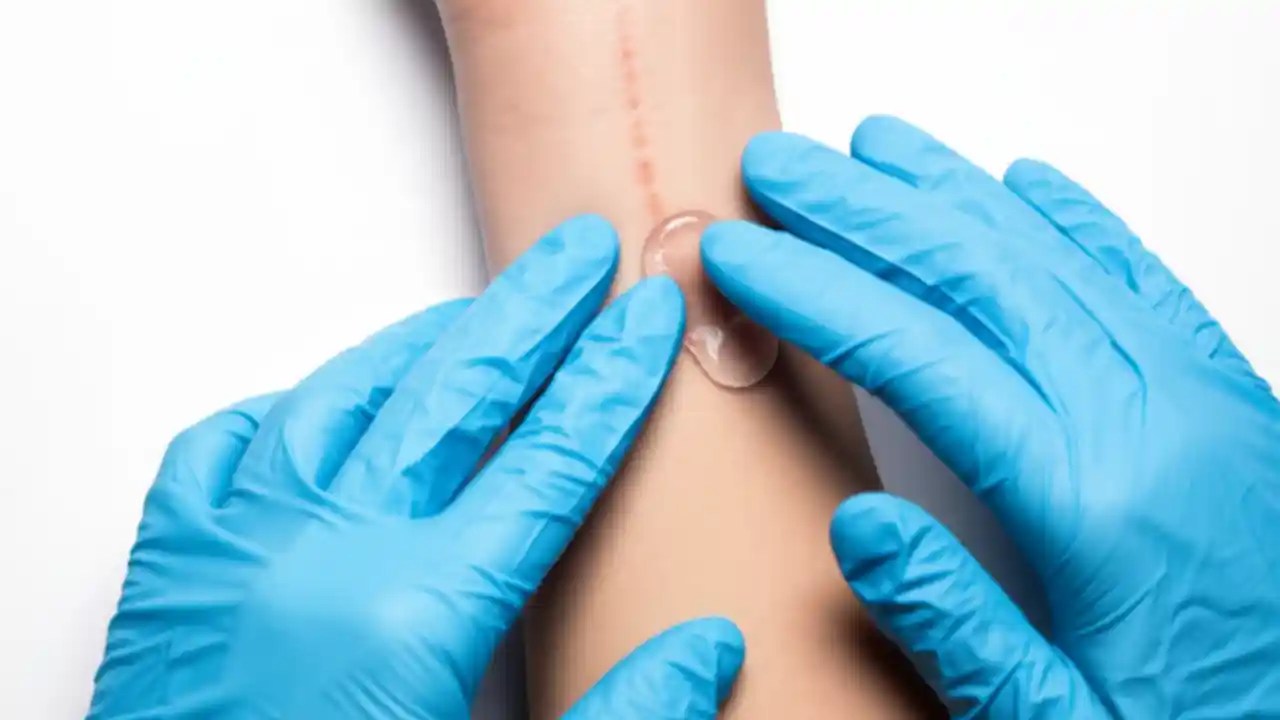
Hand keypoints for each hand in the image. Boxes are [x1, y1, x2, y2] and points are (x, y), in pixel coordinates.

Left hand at [89, 216, 743, 718]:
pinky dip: (293, 405)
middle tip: (579, 250)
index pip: (550, 458)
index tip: (646, 315)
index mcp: (421, 609)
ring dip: (425, 342)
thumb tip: (706, 647)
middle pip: (457, 391)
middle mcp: (327, 550)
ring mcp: (240, 541)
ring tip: (482, 309)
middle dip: (532, 310)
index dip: (611, 379)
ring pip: (348, 393)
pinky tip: (329, 400)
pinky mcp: (174, 559)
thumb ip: (618, 719)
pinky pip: (230, 440)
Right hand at [702, 117, 1279, 717]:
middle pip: (977, 278)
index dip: (815, 294)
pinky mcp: (1232, 404)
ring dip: (952, 195)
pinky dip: (1079, 224)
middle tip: (781, 169)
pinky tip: (1028, 185)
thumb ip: (957, 626)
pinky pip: (1145, 284)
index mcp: (1093, 502)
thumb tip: (859, 527)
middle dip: (862, 213)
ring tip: (876, 148)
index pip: (918, 359)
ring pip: (1053, 260)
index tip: (742, 253)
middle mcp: (1151, 422)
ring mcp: (1200, 400)